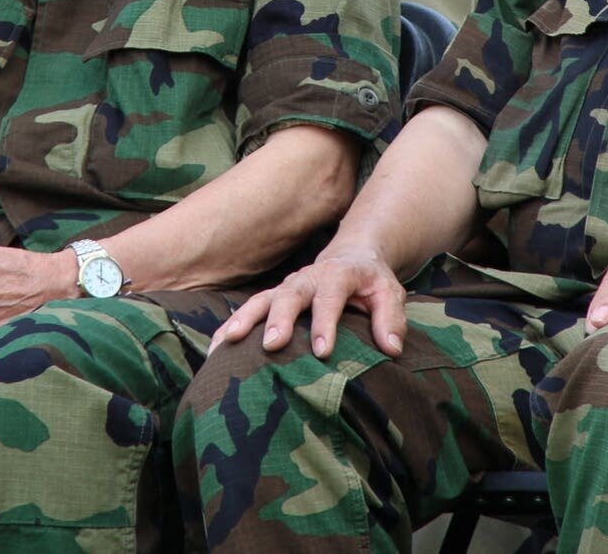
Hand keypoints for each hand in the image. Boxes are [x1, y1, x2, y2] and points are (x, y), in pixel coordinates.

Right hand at [209, 244, 405, 358]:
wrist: (350, 257)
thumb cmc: (370, 282)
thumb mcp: (389, 293)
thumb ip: (391, 317)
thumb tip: (391, 348)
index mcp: (338, 275)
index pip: (330, 297)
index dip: (326, 322)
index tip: (322, 350)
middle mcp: (307, 279)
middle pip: (290, 295)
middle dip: (280, 319)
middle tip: (272, 344)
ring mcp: (286, 288)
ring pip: (260, 301)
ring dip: (243, 321)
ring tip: (227, 344)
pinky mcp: (272, 299)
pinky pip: (247, 311)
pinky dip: (230, 327)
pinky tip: (215, 349)